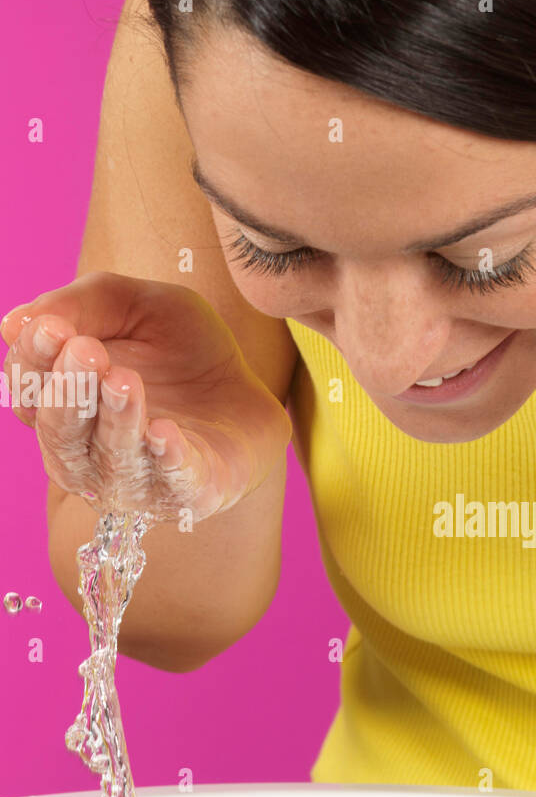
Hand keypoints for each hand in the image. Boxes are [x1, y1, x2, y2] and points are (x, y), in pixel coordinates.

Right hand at [1, 271, 291, 521]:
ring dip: (114, 420)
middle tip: (85, 351)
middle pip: (61, 432)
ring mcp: (136, 479)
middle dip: (68, 391)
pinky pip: (171, 480)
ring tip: (124, 380)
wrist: (251, 389)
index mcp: (65, 404)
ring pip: (110, 458)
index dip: (33, 361)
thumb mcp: (139, 305)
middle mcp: (89, 450)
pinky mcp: (187, 493)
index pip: (30, 391)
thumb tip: (16, 322)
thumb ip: (83, 304)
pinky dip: (165, 458)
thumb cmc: (184, 350)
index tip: (50, 327)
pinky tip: (164, 432)